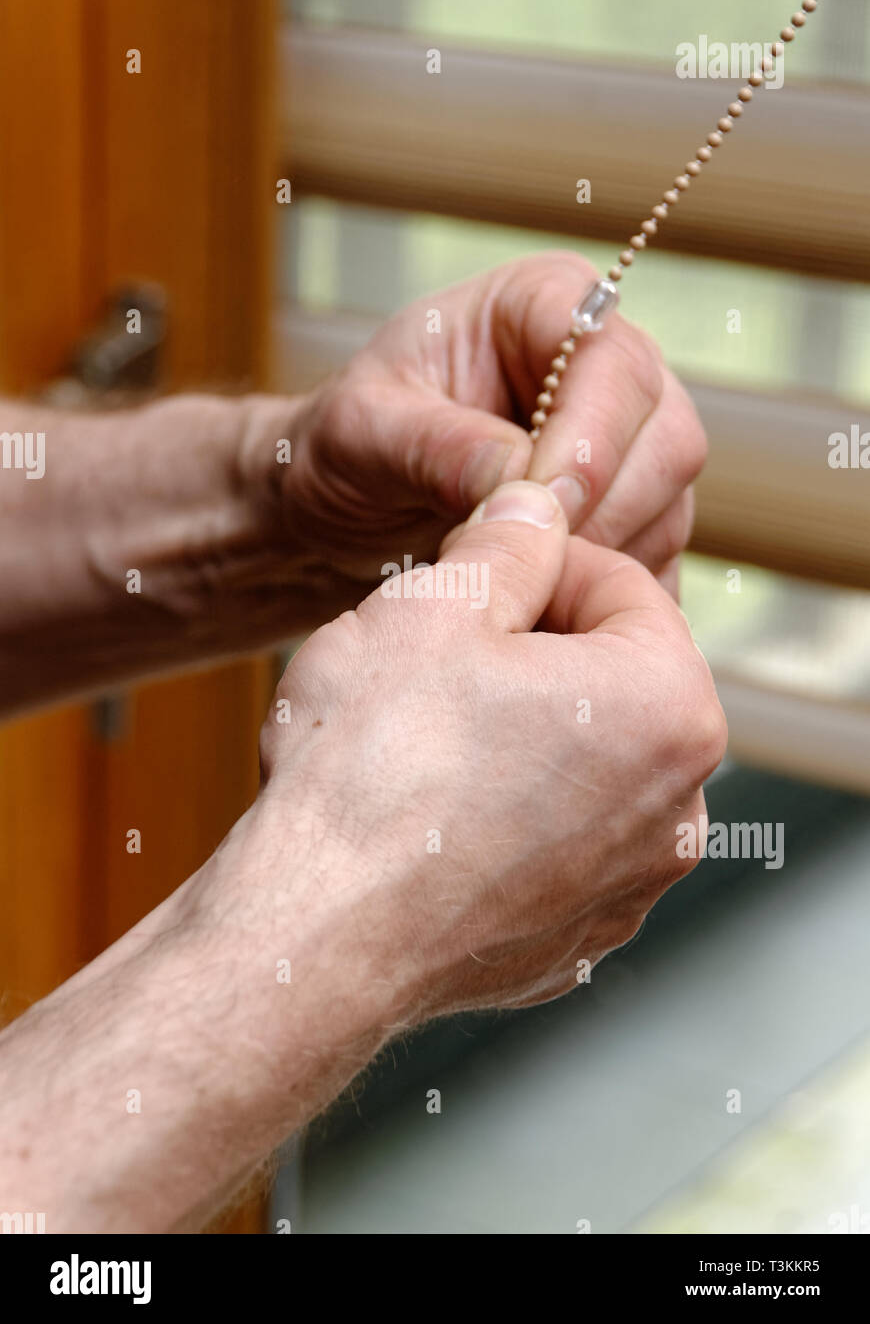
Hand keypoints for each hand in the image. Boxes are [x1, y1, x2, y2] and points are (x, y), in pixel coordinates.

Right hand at [251, 480, 725, 1016]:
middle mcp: (680, 806)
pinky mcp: (580, 937)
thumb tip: (537, 506)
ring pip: (585, 763)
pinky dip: (510, 816)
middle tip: (438, 652)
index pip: (622, 586)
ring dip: (523, 732)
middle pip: (611, 679)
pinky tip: (432, 815)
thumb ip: (510, 538)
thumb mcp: (436, 605)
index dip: (538, 562)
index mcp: (668, 706)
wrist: (312, 937)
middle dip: (534, 650)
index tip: (472, 575)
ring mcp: (632, 884)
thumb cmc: (373, 770)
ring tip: (426, 736)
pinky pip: (558, 844)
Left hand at [279, 252, 706, 596]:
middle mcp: (604, 368)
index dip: (591, 441)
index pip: (614, 362)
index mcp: (543, 304)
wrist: (344, 507)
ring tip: (518, 594)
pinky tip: (543, 613)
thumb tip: (516, 478)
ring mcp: (630, 444)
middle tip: (526, 569)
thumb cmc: (345, 446)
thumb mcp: (358, 433)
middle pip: (667, 438)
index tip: (541, 512)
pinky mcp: (633, 514)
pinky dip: (609, 596)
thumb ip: (434, 447)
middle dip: (602, 514)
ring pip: (669, 507)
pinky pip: (657, 559)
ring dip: (603, 563)